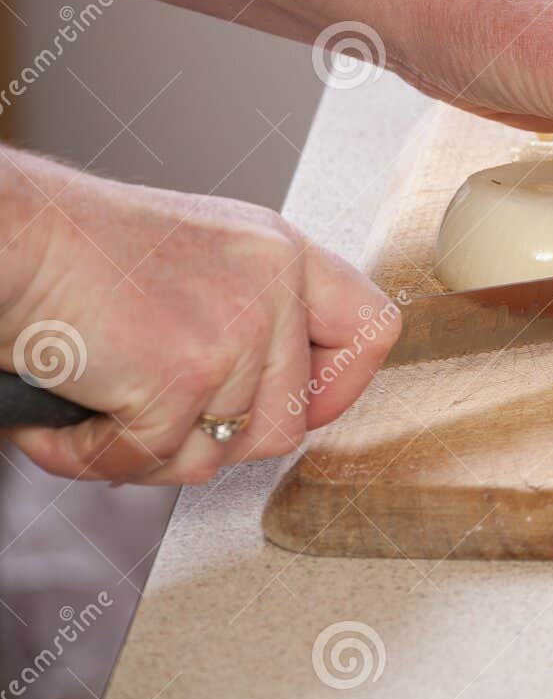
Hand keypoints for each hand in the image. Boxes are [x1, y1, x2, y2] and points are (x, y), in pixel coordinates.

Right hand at [0, 151, 397, 483]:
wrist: (7, 238)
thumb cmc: (76, 250)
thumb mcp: (200, 256)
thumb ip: (252, 312)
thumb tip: (274, 397)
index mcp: (282, 254)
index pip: (371, 330)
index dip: (341, 386)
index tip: (302, 406)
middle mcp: (272, 287)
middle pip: (289, 422)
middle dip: (216, 439)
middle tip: (154, 415)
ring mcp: (234, 333)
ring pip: (222, 454)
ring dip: (152, 452)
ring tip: (100, 406)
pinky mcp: (181, 377)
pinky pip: (152, 460)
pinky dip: (94, 454)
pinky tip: (67, 412)